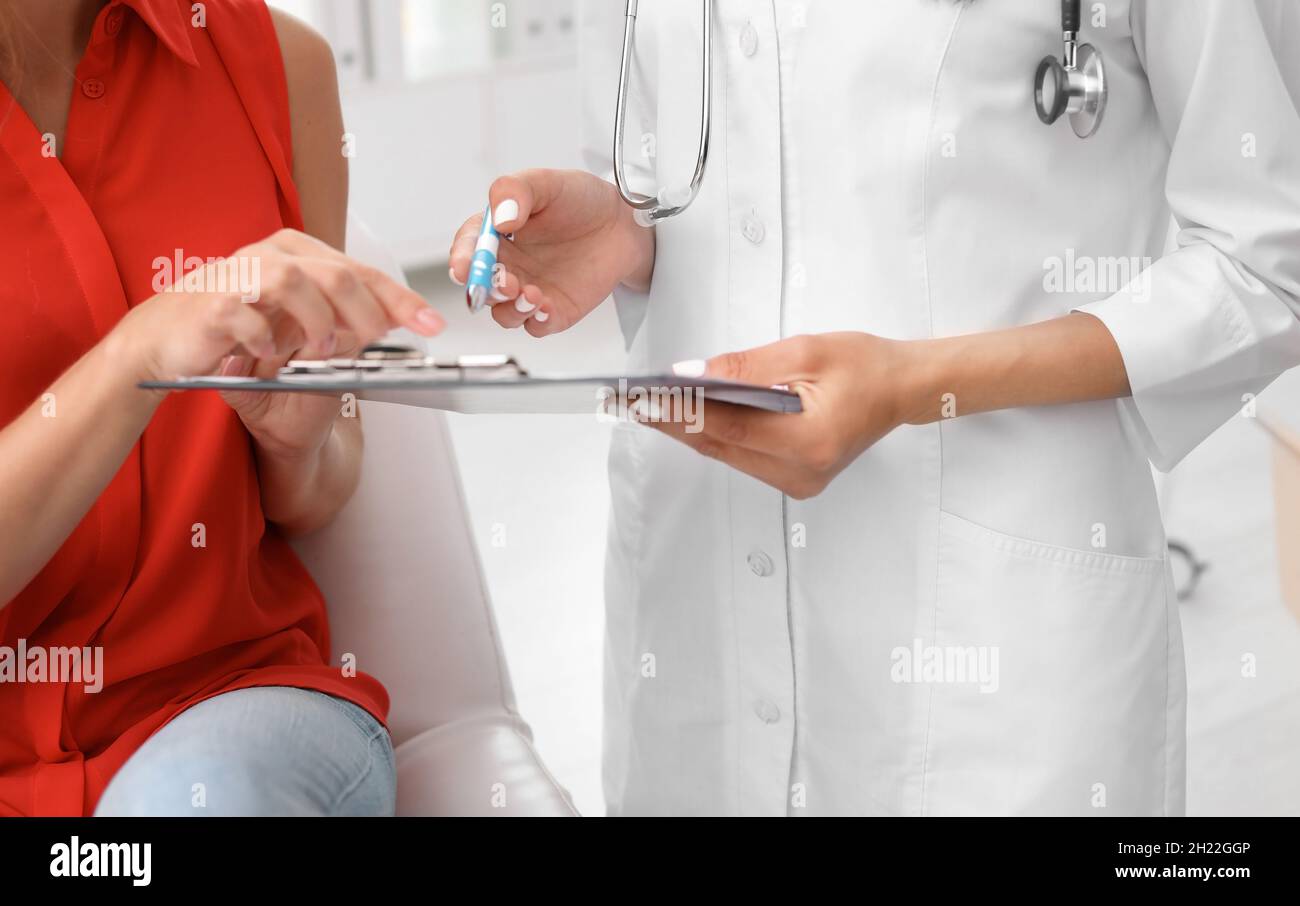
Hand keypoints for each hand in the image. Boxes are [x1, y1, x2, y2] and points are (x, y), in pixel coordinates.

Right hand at [114, 228, 444, 456]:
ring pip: (295, 283)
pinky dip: (263, 336)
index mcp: (302, 256)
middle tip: (381, 340)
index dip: (400, 299)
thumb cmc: (240, 333)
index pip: (362, 273)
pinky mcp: (212, 304)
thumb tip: (392, 324)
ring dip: (318, 321)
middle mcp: (274, 256)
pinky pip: (245, 315)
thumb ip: (344, 325)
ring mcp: (241, 275)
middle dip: (370, 310)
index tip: (432, 323)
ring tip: (324, 350)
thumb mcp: (302, 331)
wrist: (168, 342)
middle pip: (338, 274)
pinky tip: (269, 354)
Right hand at [448, 169, 654, 335]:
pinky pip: (537, 326)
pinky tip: (545, 307)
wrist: (623, 222)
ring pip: (504, 313)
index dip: (462, 259)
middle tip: (505, 281)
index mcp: (496, 234)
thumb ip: (516, 191)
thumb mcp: (546, 182)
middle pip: (482, 287)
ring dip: (510, 309)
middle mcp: (509, 265)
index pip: (468, 249)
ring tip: (530, 294)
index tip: (463, 268)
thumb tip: (500, 219)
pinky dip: (537, 321)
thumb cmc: (581, 200)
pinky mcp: (553, 310)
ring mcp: (529, 290)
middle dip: (486, 289)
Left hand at [640, 333, 923, 498]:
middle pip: (720, 446)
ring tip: (650, 403)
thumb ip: (745, 366)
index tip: (640, 397)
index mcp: (809, 442)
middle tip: (630, 399)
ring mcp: (797, 482)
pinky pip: (741, 455)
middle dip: (673, 420)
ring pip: (726, 453)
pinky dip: (715, 433)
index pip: (727, 428)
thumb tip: (692, 374)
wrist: (902, 388)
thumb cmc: (865, 366)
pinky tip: (690, 414)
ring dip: (690, 428)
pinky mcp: (794, 478)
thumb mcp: (805, 351)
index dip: (679, 412)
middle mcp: (801, 473)